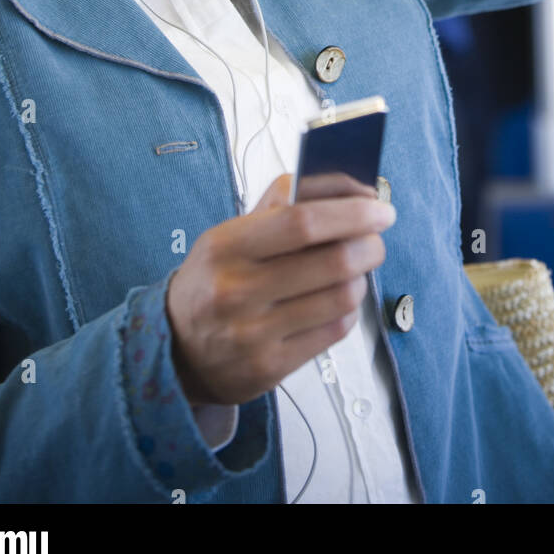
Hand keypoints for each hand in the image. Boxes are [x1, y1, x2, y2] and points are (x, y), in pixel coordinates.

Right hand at [165, 172, 395, 405]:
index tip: (378, 207)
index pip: (302, 221)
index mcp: (227, 246)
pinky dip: (348, 309)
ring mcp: (254, 333)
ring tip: (355, 267)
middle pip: (332, 260)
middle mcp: (238, 291)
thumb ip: (281, 206)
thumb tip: (344, 187)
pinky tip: (337, 299)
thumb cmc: (214, 279)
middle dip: (369, 243)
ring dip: (361, 276)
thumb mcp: (230, 234)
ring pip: (341, 297)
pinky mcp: (271, 367)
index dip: (350, 212)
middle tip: (376, 236)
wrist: (175, 348)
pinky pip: (334, 330)